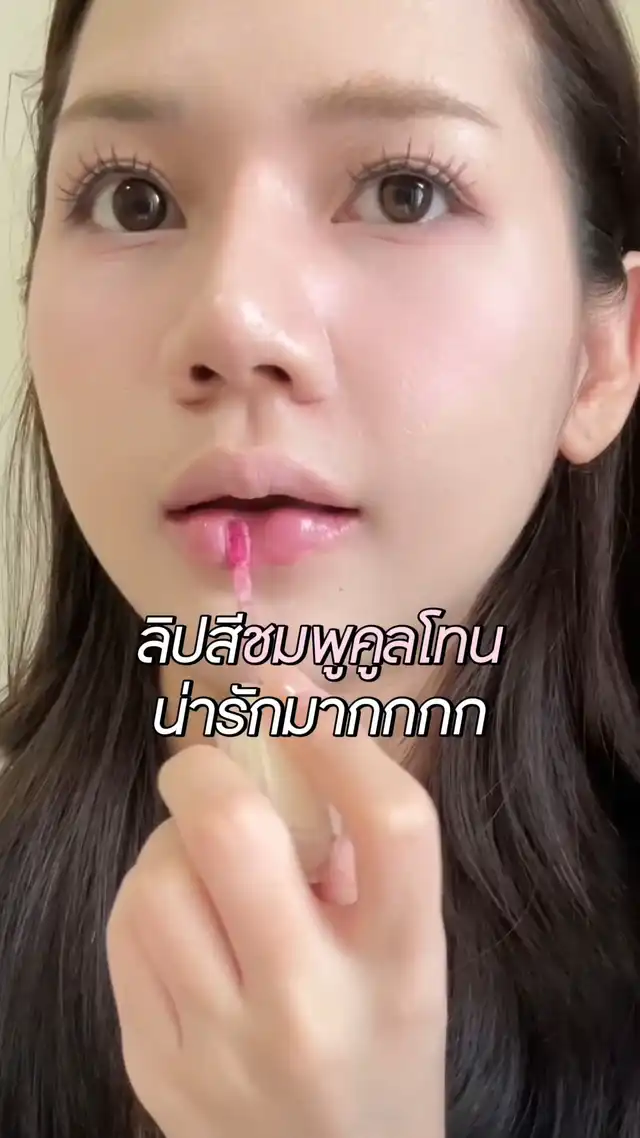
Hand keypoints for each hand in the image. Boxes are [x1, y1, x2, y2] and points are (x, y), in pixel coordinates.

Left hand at [106, 668, 446, 1137]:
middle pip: (236, 834)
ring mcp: (220, 1045)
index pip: (388, 825)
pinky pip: (125, 932)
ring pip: (158, 880)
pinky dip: (148, 899)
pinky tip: (184, 922)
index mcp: (402, 970)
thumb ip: (361, 864)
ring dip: (174, 845)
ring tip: (207, 867)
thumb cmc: (381, 1054)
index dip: (333, 734)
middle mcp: (310, 1008)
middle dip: (206, 771)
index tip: (287, 683)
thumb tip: (279, 756)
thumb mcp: (410, 963)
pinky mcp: (153, 1064)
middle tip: (209, 768)